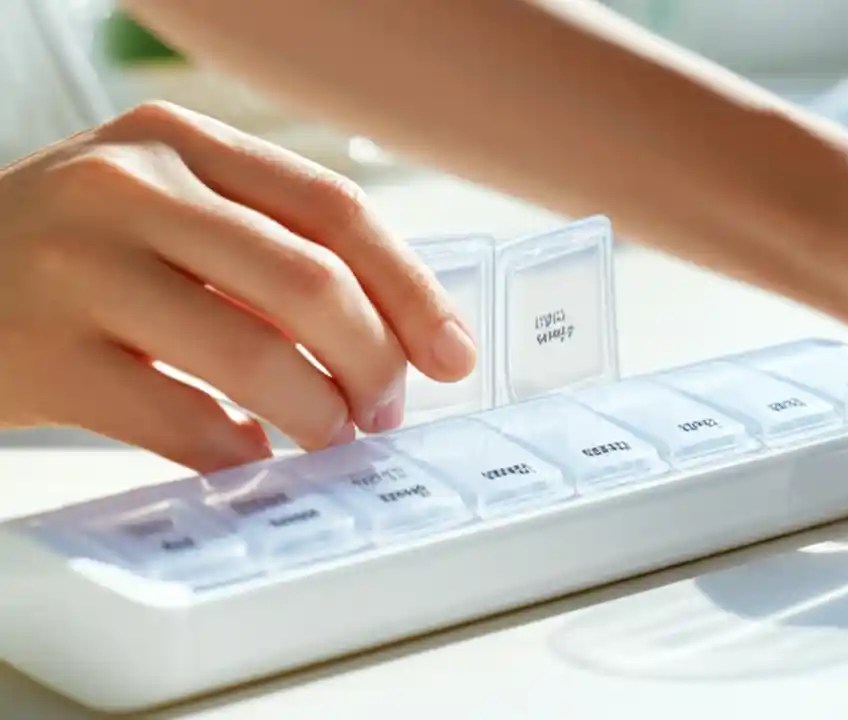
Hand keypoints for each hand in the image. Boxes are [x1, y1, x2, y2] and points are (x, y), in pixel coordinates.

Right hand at [0, 102, 476, 471]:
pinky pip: (181, 419)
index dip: (411, 289)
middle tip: (387, 408)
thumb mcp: (161, 207)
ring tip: (332, 436)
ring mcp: (80, 267)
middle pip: (310, 281)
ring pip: (254, 354)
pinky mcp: (44, 354)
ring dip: (318, 414)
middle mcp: (132, 188)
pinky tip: (248, 454)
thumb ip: (263, 247)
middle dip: (374, 361)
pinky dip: (236, 449)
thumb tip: (389, 334)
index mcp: (182, 142)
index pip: (335, 209)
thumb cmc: (71, 250)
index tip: (451, 353)